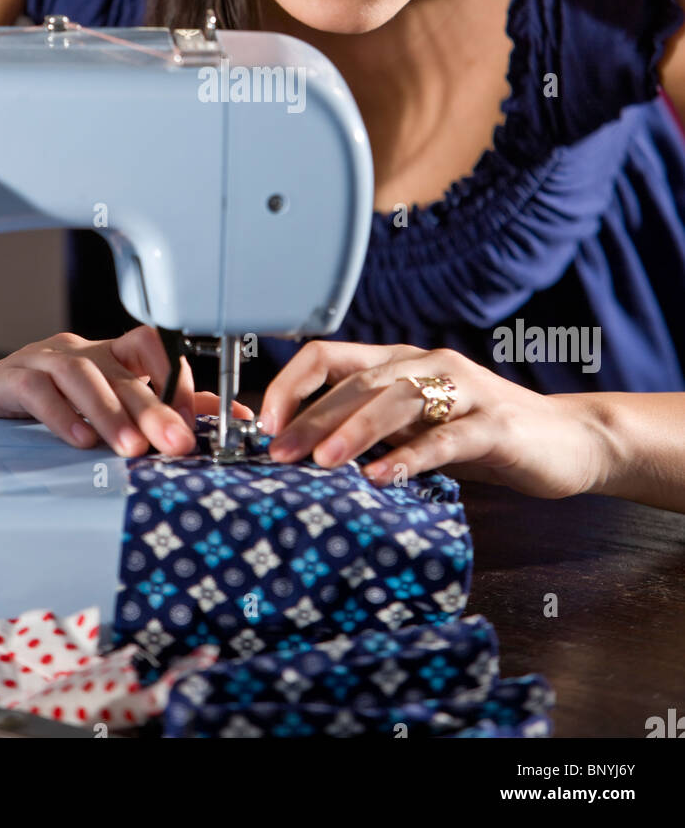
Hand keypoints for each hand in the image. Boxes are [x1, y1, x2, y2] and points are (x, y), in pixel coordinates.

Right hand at [0, 325, 252, 454]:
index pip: (149, 345)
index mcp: (108, 355)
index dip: (173, 376)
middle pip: (120, 371)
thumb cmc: (52, 412)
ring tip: (130, 448)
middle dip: (152, 408)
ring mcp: (41, 360)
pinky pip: (37, 390)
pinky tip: (79, 440)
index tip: (192, 420)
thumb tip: (235, 415)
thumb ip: (169, 410)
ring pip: (81, 375)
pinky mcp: (7, 379)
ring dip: (109, 412)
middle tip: (176, 443)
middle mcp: (78, 351)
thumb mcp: (111, 411)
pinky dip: (60, 414)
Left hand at [260, 341, 608, 499]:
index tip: (265, 424)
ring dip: (354, 430)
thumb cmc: (482, 434)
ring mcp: (466, 390)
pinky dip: (410, 456)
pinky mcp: (496, 424)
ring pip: (398, 399)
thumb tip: (298, 448)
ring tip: (322, 462)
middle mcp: (429, 365)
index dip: (293, 384)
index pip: (330, 355)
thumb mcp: (416, 426)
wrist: (565, 440)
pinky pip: (447, 437)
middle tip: (278, 453)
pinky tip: (382, 476)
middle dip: (312, 417)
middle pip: (358, 380)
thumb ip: (368, 428)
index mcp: (401, 361)